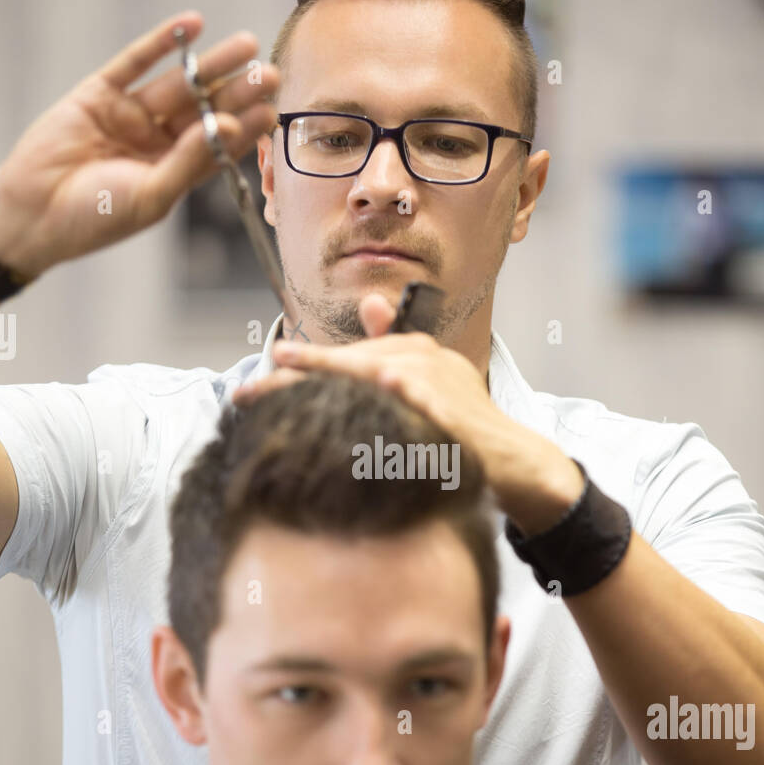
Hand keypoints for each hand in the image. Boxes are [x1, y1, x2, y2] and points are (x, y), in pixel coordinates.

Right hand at [0, 11, 278, 278]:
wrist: (33, 213)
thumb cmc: (95, 218)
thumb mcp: (151, 197)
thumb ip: (189, 162)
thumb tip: (228, 126)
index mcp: (174, 171)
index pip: (219, 143)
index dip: (246, 126)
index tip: (273, 109)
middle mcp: (157, 141)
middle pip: (206, 109)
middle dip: (237, 90)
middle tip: (269, 73)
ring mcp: (130, 114)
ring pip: (178, 83)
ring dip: (211, 63)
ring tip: (246, 45)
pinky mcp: (100, 93)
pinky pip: (136, 61)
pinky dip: (163, 41)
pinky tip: (192, 25)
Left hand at [233, 294, 583, 531]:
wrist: (516, 462)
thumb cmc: (463, 427)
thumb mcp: (428, 385)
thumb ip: (395, 347)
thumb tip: (371, 302)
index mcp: (412, 350)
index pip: (346, 356)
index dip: (301, 366)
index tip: (263, 371)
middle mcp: (422, 359)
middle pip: (348, 364)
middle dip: (296, 377)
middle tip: (247, 394)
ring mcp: (438, 383)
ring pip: (372, 377)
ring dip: (330, 379)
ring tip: (287, 384)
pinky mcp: (454, 411)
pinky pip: (416, 403)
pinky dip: (397, 396)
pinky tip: (375, 389)